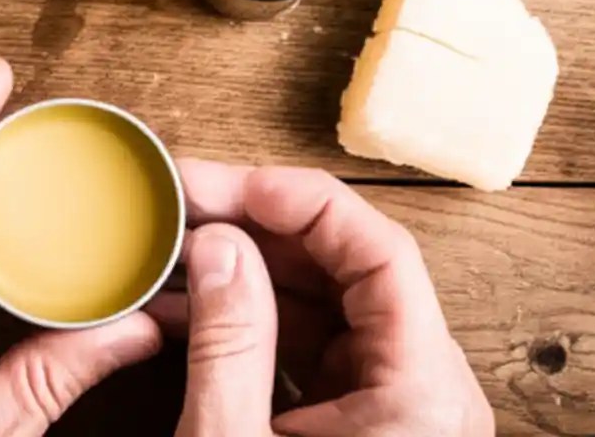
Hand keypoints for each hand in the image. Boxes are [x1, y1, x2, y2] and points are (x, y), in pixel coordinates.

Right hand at [148, 160, 493, 435]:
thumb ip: (229, 342)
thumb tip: (219, 244)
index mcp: (419, 391)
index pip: (378, 252)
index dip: (300, 201)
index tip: (225, 182)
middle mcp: (419, 388)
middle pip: (350, 269)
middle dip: (259, 228)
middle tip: (184, 203)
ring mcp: (388, 404)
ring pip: (324, 304)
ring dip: (246, 271)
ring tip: (175, 251)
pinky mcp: (355, 422)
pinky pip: (308, 346)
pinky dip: (248, 320)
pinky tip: (187, 306)